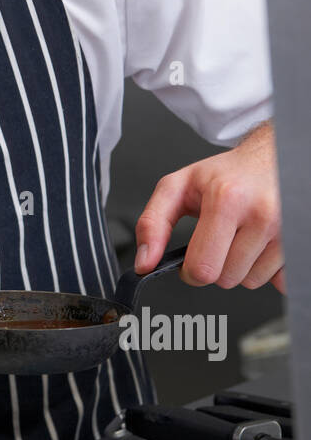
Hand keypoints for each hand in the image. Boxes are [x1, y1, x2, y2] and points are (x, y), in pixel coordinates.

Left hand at [133, 120, 284, 294]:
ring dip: (241, 266)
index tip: (194, 255)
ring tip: (241, 235)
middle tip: (220, 238)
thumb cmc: (226, 173)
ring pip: (252, 282)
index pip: (202, 269)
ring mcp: (287, 229)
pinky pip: (279, 280)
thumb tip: (144, 263)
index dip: (190, 270)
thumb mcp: (178, 186)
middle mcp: (262, 213)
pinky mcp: (301, 241)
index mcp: (227, 199)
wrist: (271, 157)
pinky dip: (267, 269)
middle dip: (216, 265)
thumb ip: (152, 223)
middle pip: (226, 279)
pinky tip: (262, 243)